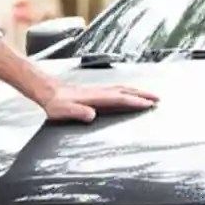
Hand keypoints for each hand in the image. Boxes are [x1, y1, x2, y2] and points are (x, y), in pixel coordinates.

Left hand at [41, 83, 158, 122]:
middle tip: (157, 98)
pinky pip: (116, 89)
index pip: (119, 98)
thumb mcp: (64, 111)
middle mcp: (98, 91)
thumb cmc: (55, 103)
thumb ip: (78, 112)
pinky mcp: (94, 91)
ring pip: (121, 88)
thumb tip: (91, 115)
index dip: (134, 101)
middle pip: (125, 90)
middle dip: (142, 94)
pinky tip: (128, 93)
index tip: (148, 104)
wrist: (47, 91)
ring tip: (148, 95)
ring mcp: (97, 90)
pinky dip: (127, 90)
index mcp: (94, 97)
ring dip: (136, 91)